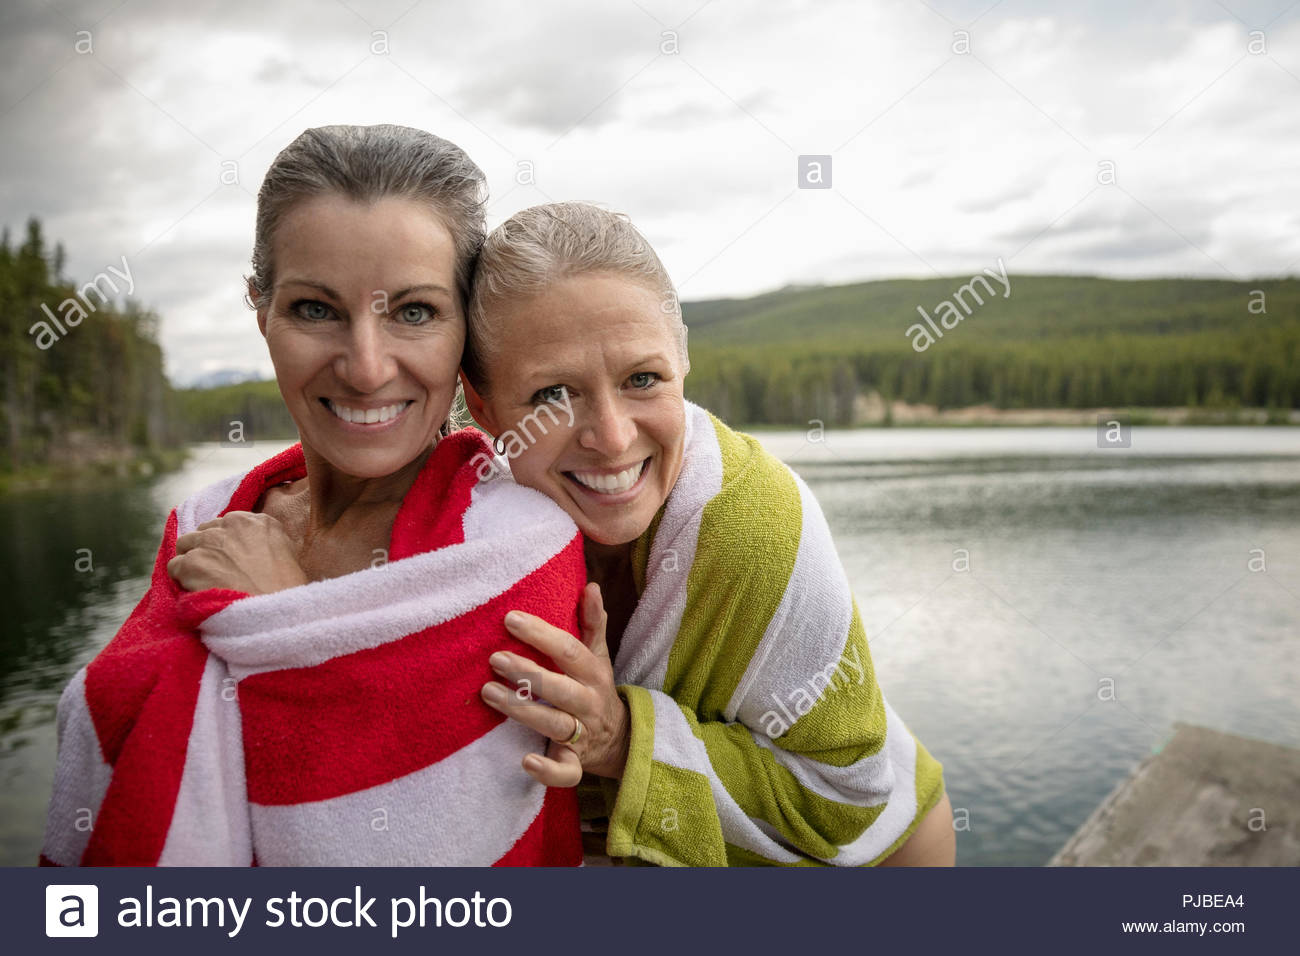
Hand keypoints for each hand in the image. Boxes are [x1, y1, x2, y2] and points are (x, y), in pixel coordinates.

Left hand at [167, 511, 308, 594]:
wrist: (273, 614)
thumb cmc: (286, 591)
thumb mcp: (288, 555)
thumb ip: (266, 542)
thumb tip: (253, 549)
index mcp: (258, 521)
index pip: (228, 523)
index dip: (227, 543)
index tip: (231, 560)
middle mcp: (231, 525)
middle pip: (205, 531)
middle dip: (208, 549)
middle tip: (218, 572)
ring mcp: (209, 542)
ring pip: (185, 545)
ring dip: (192, 562)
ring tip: (205, 583)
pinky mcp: (191, 562)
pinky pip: (174, 566)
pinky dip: (181, 580)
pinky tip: (196, 591)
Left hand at [480, 582, 628, 786]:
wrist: (621, 740)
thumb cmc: (596, 689)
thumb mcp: (599, 656)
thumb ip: (592, 622)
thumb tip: (589, 585)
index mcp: (593, 672)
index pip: (568, 649)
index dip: (540, 634)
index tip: (510, 618)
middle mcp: (588, 701)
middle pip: (559, 687)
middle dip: (527, 673)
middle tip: (494, 658)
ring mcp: (583, 733)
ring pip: (554, 723)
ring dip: (522, 710)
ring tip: (488, 693)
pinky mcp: (576, 762)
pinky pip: (565, 771)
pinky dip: (548, 770)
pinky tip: (525, 760)